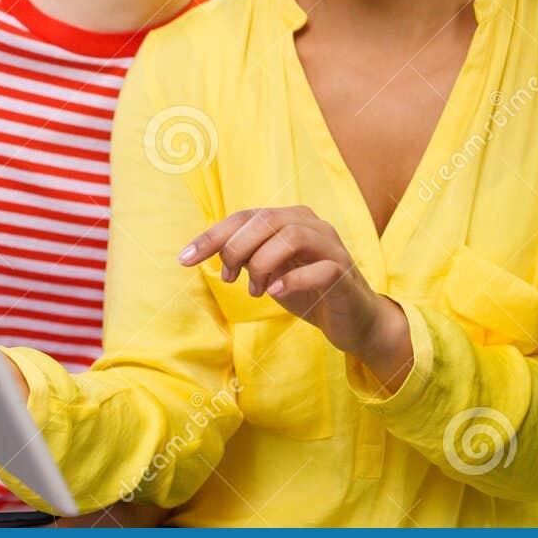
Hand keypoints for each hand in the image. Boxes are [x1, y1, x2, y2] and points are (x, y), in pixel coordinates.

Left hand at [178, 206, 412, 389]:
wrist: (353, 321)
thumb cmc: (308, 291)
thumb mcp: (270, 270)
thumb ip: (246, 255)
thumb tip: (207, 250)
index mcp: (291, 219)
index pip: (245, 216)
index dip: (212, 235)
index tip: (184, 259)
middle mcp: (313, 225)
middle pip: (266, 221)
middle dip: (237, 249)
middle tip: (231, 279)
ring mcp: (331, 248)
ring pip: (292, 236)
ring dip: (263, 263)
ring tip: (254, 290)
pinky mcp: (345, 274)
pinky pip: (321, 268)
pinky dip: (292, 278)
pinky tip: (274, 293)